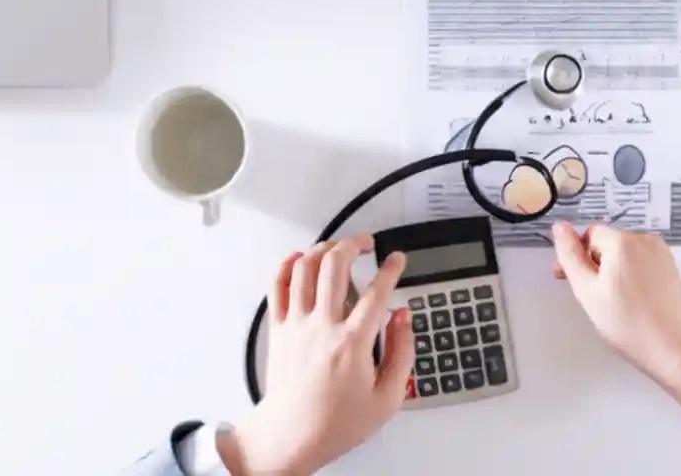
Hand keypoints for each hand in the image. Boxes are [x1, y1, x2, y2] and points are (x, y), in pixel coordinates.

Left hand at [219, 235, 414, 475]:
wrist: (292, 436)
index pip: (378, 291)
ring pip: (304, 268)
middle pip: (335, 265)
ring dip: (324, 248)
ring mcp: (297, 325)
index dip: (392, 268)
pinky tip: (298, 258)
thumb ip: (402, 352)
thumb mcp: (388, 397)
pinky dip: (286, 265)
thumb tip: (403, 319)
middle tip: (366, 243)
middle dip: (354, 244)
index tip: (397, 260)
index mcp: (352, 342)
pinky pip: (277, 286)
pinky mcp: (279, 330)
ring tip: (338, 247)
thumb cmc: (336, 422)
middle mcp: (322, 327)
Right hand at [551, 221, 680, 384]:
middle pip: (608, 242)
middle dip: (595, 263)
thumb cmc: (627, 324)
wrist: (671, 347)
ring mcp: (661, 252)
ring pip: (624, 253)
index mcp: (622, 242)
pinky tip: (629, 298)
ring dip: (612, 269)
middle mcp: (645, 239)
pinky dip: (631, 274)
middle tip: (591, 295)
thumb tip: (560, 227)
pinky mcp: (670, 266)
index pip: (590, 235)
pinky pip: (641, 261)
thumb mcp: (587, 290)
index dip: (578, 256)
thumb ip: (570, 256)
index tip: (573, 280)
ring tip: (612, 300)